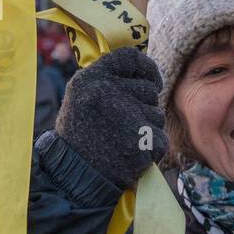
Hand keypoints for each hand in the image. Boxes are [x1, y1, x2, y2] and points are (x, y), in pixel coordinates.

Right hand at [55, 47, 165, 189]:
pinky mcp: (141, 141)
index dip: (146, 67)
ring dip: (147, 128)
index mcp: (91, 78)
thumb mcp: (80, 97)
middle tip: (123, 124)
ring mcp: (126, 116)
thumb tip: (141, 70)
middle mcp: (107, 92)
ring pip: (156, 114)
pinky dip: (151, 149)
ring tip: (122, 141)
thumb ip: (107, 79)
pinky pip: (160, 138)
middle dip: (144, 106)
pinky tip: (131, 155)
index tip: (152, 80)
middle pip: (149, 89)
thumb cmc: (79, 136)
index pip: (130, 57)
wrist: (73, 176)